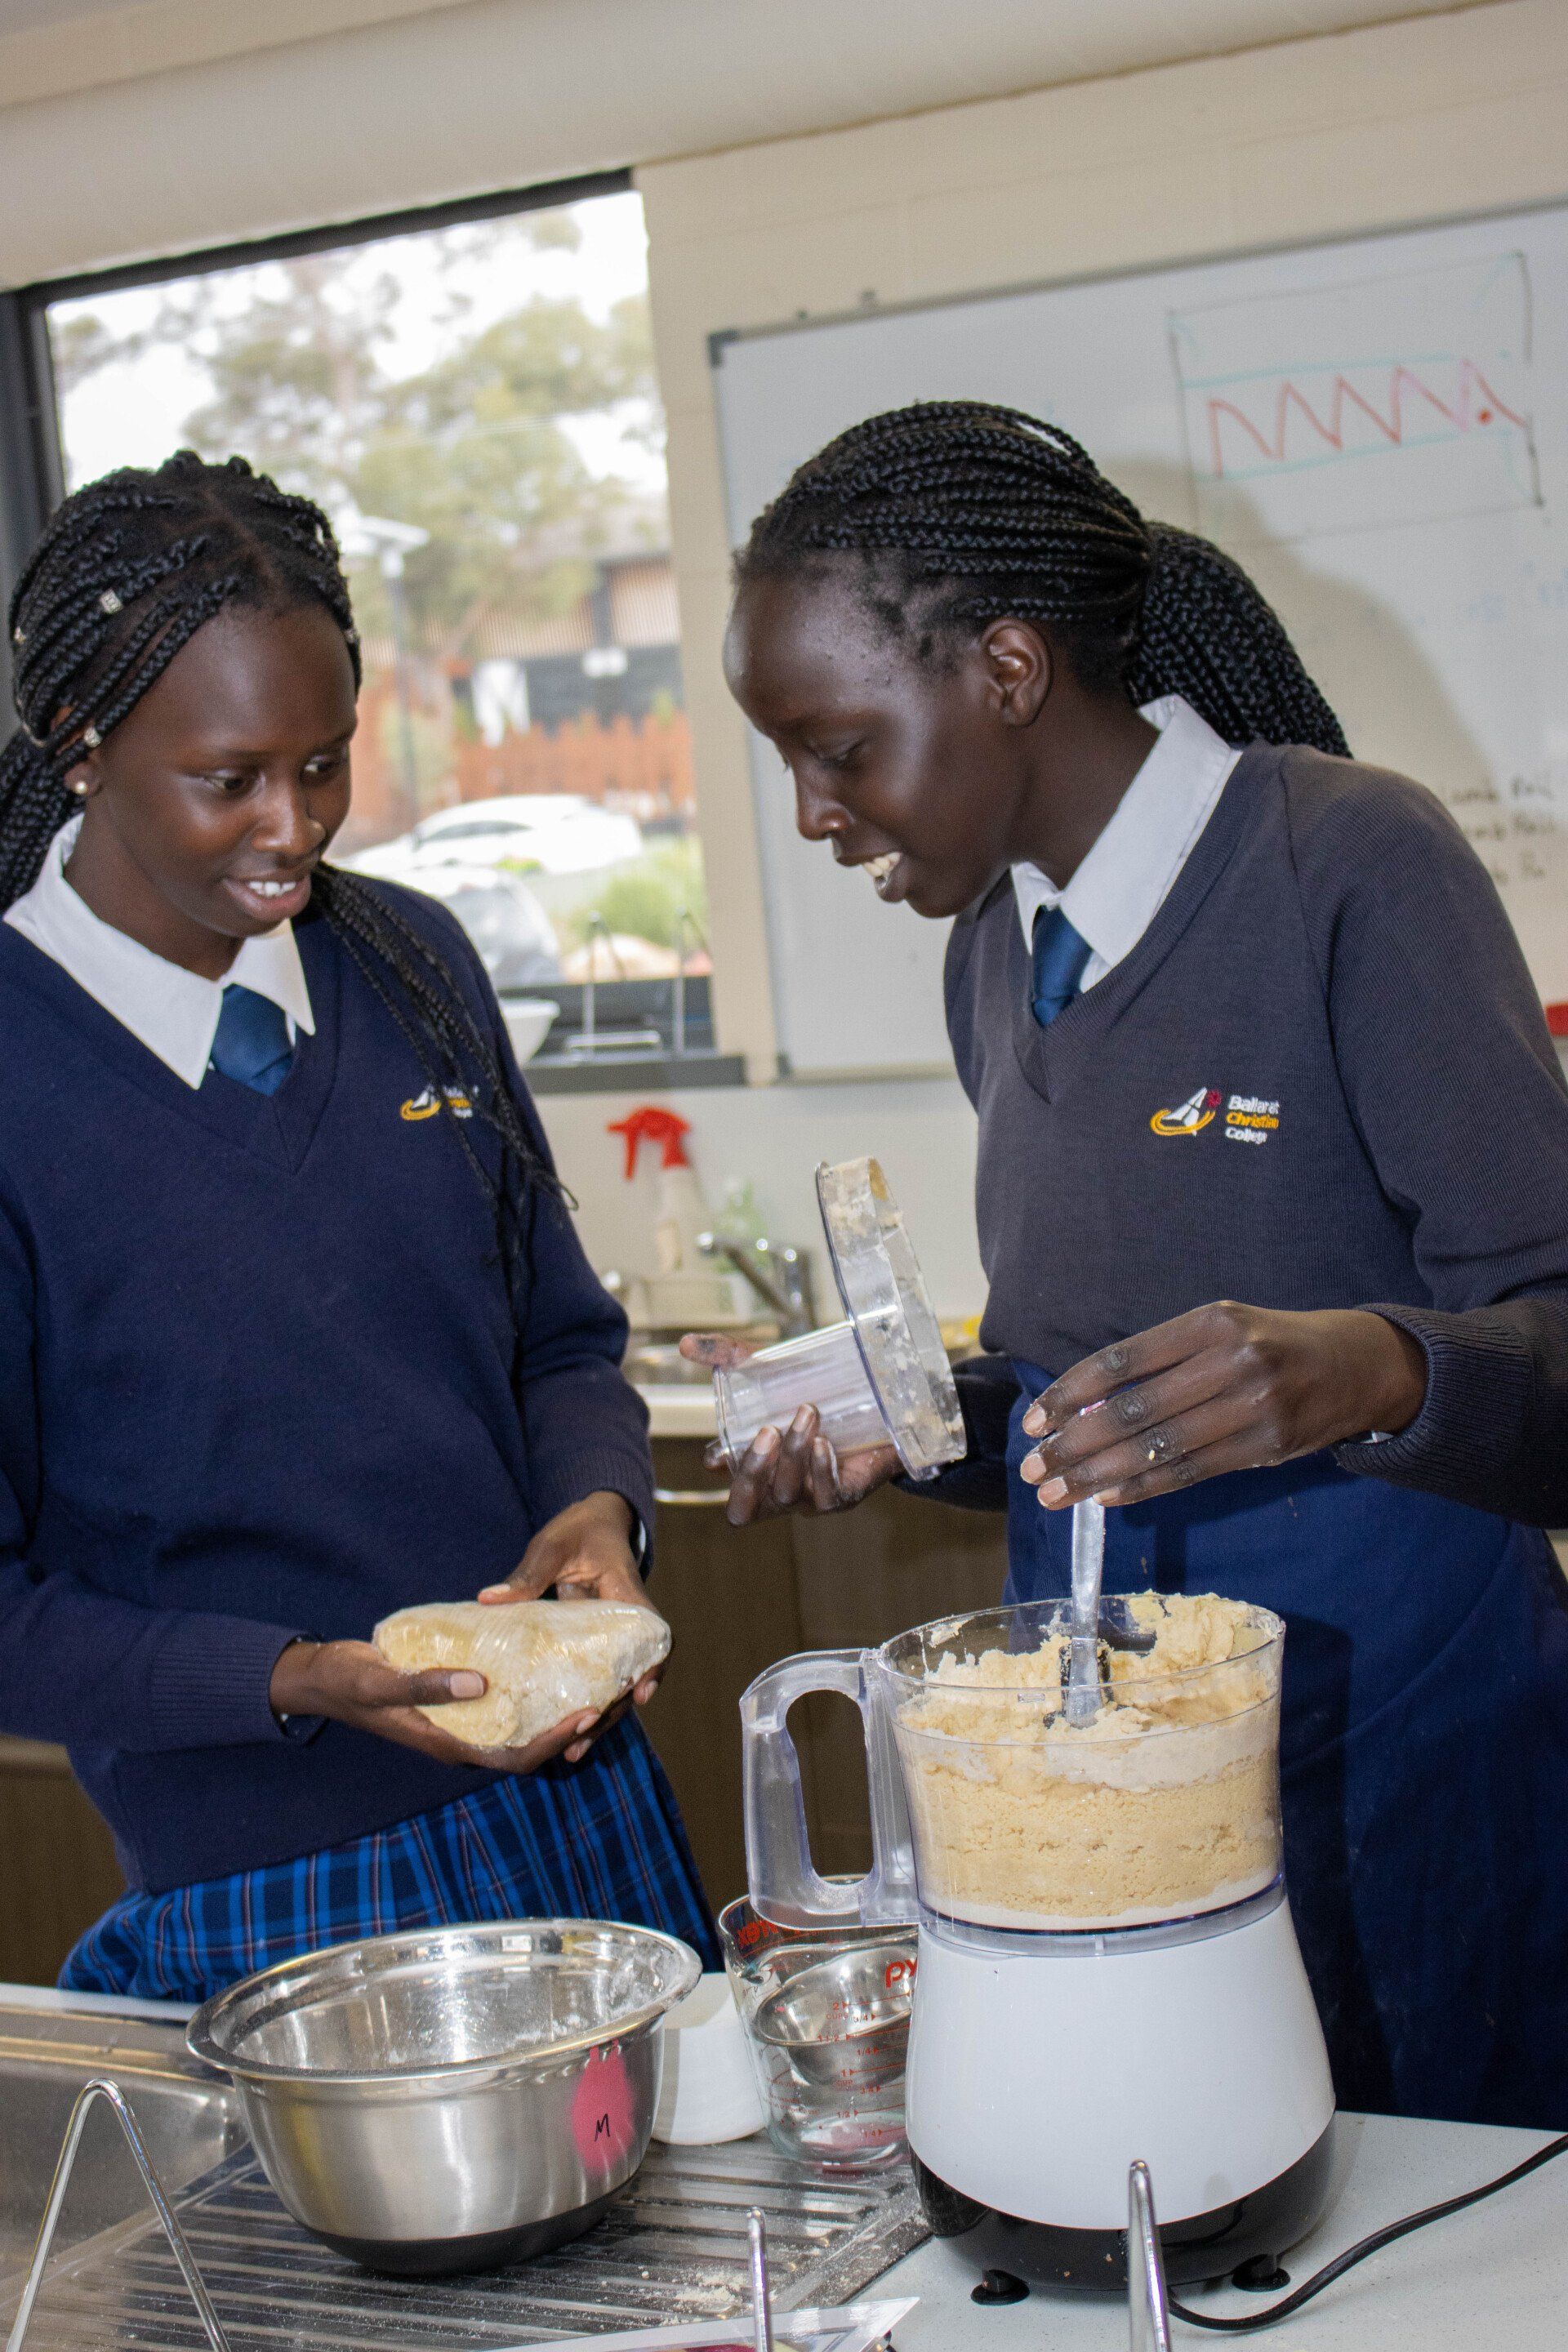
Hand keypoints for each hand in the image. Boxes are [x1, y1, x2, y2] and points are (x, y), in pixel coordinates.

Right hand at [268, 1638, 604, 1777]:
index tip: (586, 1715)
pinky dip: (527, 1691)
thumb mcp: (382, 1681)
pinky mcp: (456, 1698)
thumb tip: (479, 1684)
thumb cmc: (349, 1681)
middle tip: (601, 1693)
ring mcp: (460, 1720)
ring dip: (551, 1711)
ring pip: (518, 1724)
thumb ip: (426, 1685)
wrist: (323, 1676)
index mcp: (449, 1744)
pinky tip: (544, 1661)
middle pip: (528, 1744)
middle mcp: (462, 1737)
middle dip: (566, 1728)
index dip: (555, 1742)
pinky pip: (502, 1702)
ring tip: (584, 1678)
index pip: (516, 1756)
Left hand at [477, 1491, 661, 1760]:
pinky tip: (561, 1734)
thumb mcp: (552, 1546)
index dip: (652, 1667)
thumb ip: (528, 1573)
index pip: (653, 1636)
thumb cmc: (578, 1530)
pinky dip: (581, 1704)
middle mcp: (626, 1624)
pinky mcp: (592, 1645)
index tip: (639, 1693)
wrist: (592, 1523)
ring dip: (597, 1718)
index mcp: (627, 1596)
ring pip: (613, 1684)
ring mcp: (610, 1639)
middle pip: (633, 1675)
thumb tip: (489, 1600)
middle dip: (612, 1711)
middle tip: (582, 1738)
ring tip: (572, 1752)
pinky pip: (593, 1678)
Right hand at [678, 1334, 898, 1522]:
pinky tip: (823, 1444)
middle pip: (746, 1506)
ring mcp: (808, 1497)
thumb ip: (726, 1356)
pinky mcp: (842, 1494)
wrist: (876, 1407)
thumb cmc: (812, 1392)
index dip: (720, 1473)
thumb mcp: (766, 1371)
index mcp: (754, 1470)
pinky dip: (821, 1470)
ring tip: (807, 1412)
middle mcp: (775, 1491)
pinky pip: (826, 1495)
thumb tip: (685, 1342)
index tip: (718, 1453)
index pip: (723, 1483)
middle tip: (766, 1431)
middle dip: (752, 1471)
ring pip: (788, 1493)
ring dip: (794, 1455)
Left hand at [1018, 1303, 1426, 1509]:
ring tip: (1056, 1493)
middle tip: (1034, 1468)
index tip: (1035, 1420)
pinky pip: (1190, 1472)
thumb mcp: (1220, 1328)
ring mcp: (1252, 1407)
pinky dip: (1142, 1486)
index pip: (1123, 1361)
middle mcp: (1231, 1362)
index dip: (1072, 1393)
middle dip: (1074, 1444)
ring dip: (1097, 1475)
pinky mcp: (1267, 1447)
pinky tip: (1105, 1496)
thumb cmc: (1270, 1344)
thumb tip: (1084, 1404)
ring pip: (1158, 1448)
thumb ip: (1160, 1361)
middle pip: (1134, 1411)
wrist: (1358, 1364)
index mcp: (1210, 1322)